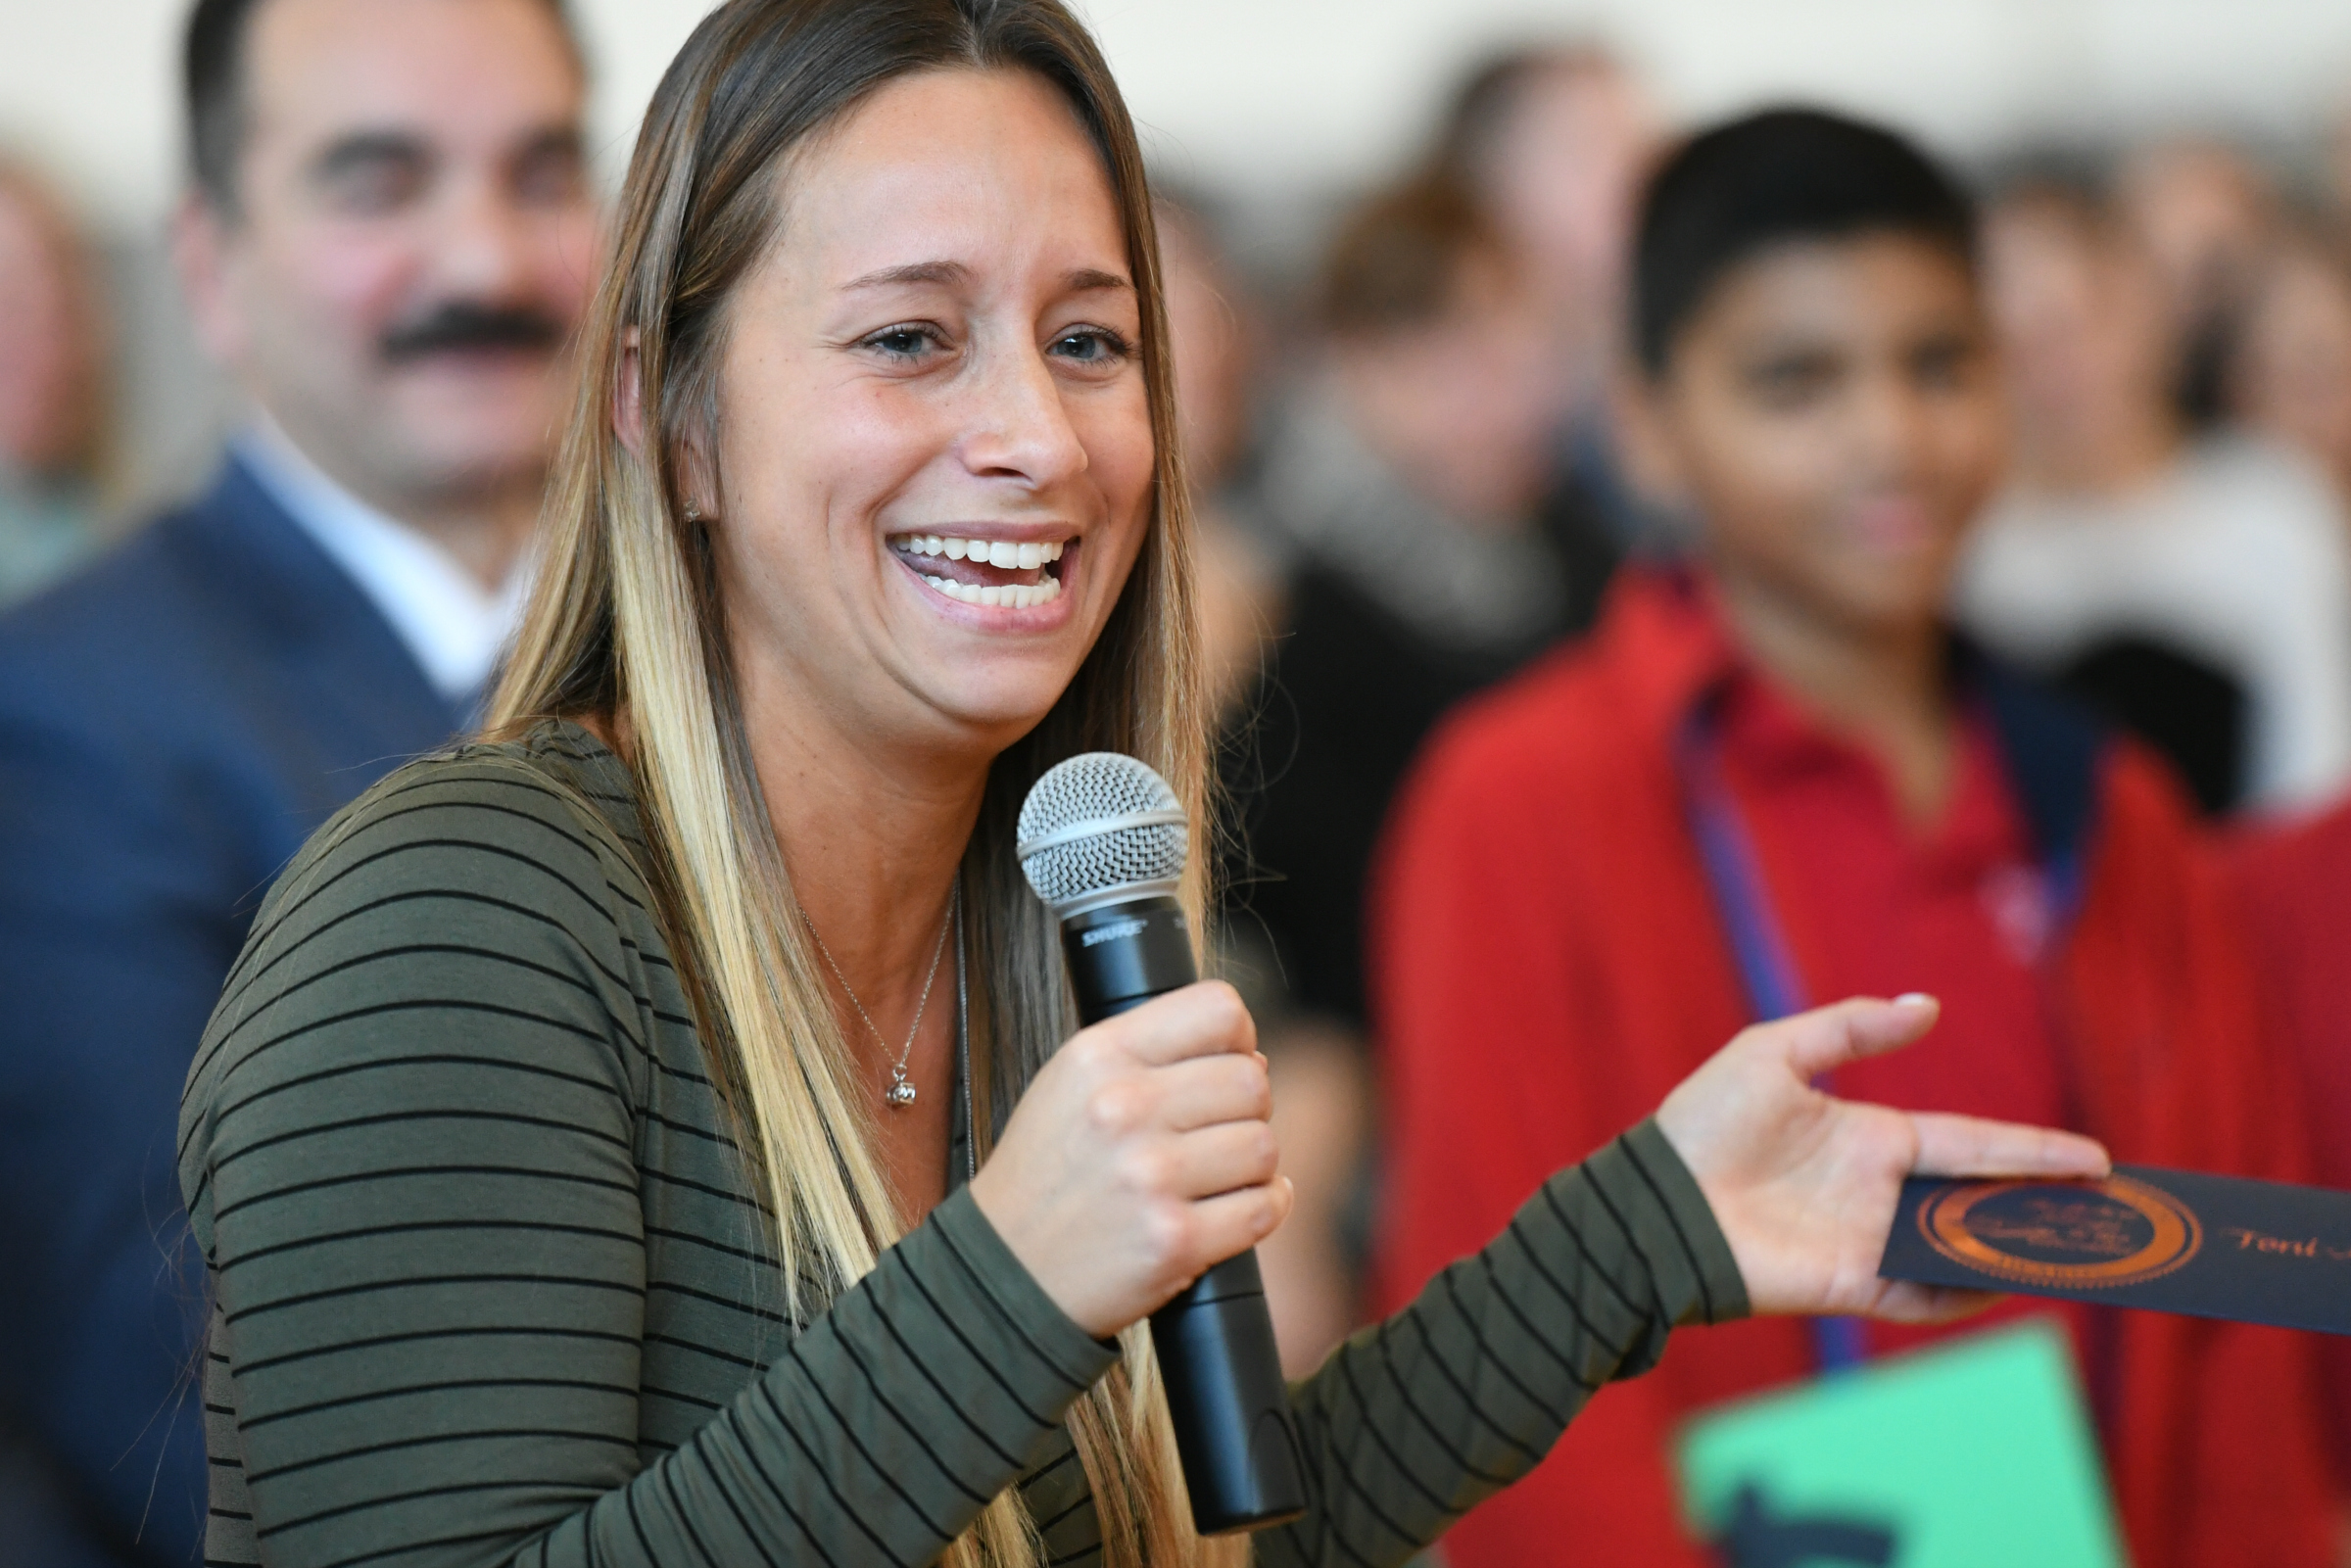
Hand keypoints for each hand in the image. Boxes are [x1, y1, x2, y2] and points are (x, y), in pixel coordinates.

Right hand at [970, 981, 1293, 1337]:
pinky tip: (1232, 1207)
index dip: (1240, 1037)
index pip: (1217, 1010)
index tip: (1232, 1061)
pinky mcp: (1175, 1240)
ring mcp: (1152, 1177)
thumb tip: (1253, 1056)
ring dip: (1252, 1164)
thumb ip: (1149, 1055)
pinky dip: (1264, 1207)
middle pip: (1251, 1081)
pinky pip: (1264, 1208)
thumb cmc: (1045, 1176)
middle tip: (1216, 1131)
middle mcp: (1125, 1108)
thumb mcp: (1070, 1084)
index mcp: (1099, 1057)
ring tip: (1214, 1175)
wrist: (1004, 1271)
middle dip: (1247, 1108)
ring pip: (1263, 1146)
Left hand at [1655, 995, 2110, 1322]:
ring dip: (2017, 1252)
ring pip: (1962, 1250)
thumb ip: (1851, 1031)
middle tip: (2118, 1213)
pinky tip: (2009, 1290)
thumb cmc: (1706, 1121)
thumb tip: (1930, 1008)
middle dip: (2045, 1207)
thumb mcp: (1775, 1052)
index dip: (2033, 1151)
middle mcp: (1881, 1194)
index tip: (2097, 1159)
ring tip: (2086, 1252)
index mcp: (1874, 1139)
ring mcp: (1869, 1242)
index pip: (1972, 1144)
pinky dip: (1963, 1298)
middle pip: (1981, 1200)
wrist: (1655, 1200)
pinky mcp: (1848, 1286)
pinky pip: (1920, 1298)